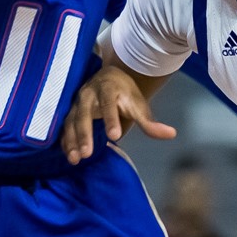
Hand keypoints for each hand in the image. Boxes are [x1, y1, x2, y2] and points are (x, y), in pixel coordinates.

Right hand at [61, 65, 176, 163]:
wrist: (108, 77)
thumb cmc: (125, 94)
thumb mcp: (138, 105)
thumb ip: (150, 122)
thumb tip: (171, 134)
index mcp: (108, 88)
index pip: (108, 103)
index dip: (110, 119)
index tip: (115, 136)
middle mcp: (89, 94)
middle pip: (85, 113)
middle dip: (85, 133)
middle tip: (87, 153)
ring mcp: (77, 103)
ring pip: (71, 121)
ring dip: (72, 140)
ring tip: (76, 159)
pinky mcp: (69, 112)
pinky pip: (64, 127)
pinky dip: (65, 141)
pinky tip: (69, 156)